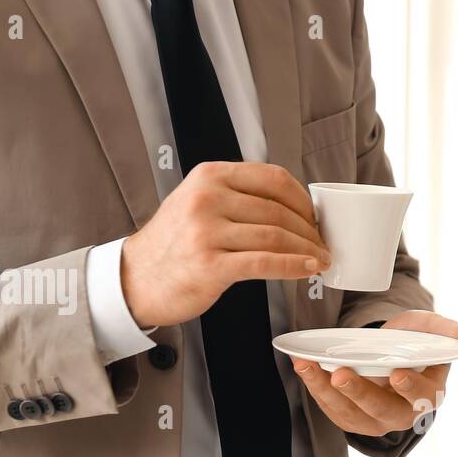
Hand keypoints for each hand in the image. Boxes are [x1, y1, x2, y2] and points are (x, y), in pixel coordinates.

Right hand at [120, 161, 331, 327]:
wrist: (135, 279)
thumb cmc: (172, 246)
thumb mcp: (197, 203)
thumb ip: (236, 197)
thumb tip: (290, 209)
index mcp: (209, 177)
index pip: (272, 179)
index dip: (303, 200)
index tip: (315, 217)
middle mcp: (208, 199)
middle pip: (279, 211)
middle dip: (310, 230)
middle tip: (322, 244)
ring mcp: (207, 232)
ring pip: (276, 236)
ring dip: (307, 250)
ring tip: (321, 260)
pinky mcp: (211, 265)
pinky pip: (265, 263)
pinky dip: (294, 267)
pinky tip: (308, 270)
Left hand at [292, 311, 457, 436]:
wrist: (396, 347)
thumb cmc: (421, 340)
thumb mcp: (441, 332)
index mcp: (428, 395)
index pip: (421, 397)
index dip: (410, 388)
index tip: (397, 374)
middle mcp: (401, 412)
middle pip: (381, 411)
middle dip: (360, 394)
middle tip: (341, 375)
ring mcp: (374, 416)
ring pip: (350, 413)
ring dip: (327, 391)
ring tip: (309, 367)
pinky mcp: (351, 414)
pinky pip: (332, 408)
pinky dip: (315, 388)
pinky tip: (303, 366)